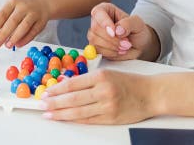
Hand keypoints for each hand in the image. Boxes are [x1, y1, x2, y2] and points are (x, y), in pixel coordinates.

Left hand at [0, 0, 50, 48]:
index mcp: (13, 2)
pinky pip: (33, 32)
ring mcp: (34, 13)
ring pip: (24, 26)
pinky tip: (18, 44)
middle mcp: (24, 7)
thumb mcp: (13, 8)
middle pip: (13, 21)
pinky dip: (25, 39)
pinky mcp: (42, 21)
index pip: (2, 14)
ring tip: (7, 46)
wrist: (44, 2)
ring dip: (15, 37)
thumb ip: (4, 20)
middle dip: (3, 34)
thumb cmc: (23, 7)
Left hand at [39, 69, 158, 123]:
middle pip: (73, 98)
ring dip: (61, 113)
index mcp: (101, 76)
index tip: (46, 92)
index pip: (73, 83)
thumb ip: (88, 79)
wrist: (151, 93)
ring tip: (49, 114)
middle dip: (54, 102)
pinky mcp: (111, 118)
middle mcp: (103, 91)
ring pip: (78, 111)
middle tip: (42, 104)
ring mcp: (107, 106)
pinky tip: (66, 119)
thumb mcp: (108, 73)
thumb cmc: (130, 82)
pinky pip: (88, 120)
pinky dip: (75, 120)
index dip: (57, 89)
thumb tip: (66, 85)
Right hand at [87, 2, 157, 60]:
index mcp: (105, 9)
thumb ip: (128, 23)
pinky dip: (110, 53)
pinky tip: (119, 51)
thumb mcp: (137, 23)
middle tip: (126, 43)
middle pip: (96, 29)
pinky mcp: (96, 47)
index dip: (104, 22)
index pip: (98, 12)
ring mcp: (95, 34)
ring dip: (112, 47)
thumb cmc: (137, 30)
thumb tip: (117, 30)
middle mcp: (98, 21)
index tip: (114, 33)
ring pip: (95, 41)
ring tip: (125, 47)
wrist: (138, 44)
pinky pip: (97, 51)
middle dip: (112, 39)